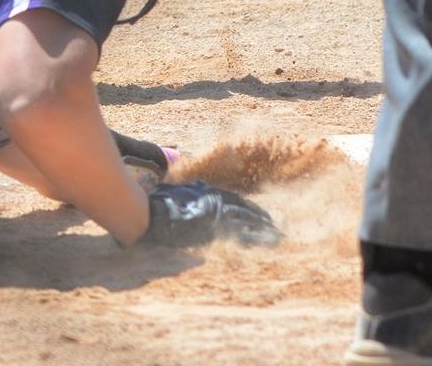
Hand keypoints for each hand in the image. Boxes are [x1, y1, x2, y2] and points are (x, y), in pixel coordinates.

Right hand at [139, 180, 280, 246]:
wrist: (154, 216)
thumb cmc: (161, 202)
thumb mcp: (180, 190)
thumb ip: (193, 189)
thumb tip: (199, 186)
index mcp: (211, 193)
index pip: (238, 201)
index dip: (253, 209)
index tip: (264, 216)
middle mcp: (217, 204)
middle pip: (246, 212)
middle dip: (263, 221)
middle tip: (277, 229)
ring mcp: (216, 218)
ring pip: (247, 224)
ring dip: (264, 232)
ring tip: (278, 238)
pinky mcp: (215, 233)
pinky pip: (239, 238)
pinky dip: (254, 241)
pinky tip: (264, 245)